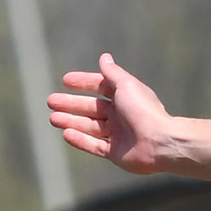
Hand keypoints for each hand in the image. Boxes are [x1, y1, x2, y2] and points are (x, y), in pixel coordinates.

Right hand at [48, 53, 173, 172]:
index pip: (101, 87)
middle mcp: (122, 115)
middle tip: (51, 101)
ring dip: (71, 121)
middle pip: (92, 108)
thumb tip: (104, 57)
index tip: (65, 81)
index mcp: (126, 97)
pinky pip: (94, 145)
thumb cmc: (143, 110)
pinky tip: (66, 134)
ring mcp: (119, 135)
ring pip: (90, 127)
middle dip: (71, 104)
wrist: (159, 142)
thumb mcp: (126, 85)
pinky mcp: (116, 153)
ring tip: (53, 118)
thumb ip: (112, 73)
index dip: (84, 83)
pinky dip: (80, 140)